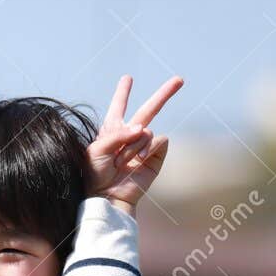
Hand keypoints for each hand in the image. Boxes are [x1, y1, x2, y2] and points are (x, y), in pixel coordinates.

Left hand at [85, 74, 182, 212]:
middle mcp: (129, 136)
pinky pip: (157, 141)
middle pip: (149, 110)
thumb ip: (117, 134)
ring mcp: (144, 146)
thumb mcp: (97, 149)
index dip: (123, 93)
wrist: (106, 196)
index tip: (128, 78)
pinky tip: (137, 162)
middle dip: (164, 94)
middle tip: (179, 80)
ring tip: (121, 162)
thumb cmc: (95, 174)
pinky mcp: (156, 157)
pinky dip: (146, 149)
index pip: (118, 108)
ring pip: (147, 131)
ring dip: (133, 145)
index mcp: (111, 131)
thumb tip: (143, 129)